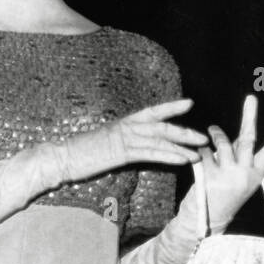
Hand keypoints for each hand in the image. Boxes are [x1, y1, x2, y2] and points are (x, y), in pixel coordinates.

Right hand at [57, 98, 208, 181]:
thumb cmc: (76, 154)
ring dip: (181, 146)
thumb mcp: (100, 145)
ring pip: (159, 139)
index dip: (170, 107)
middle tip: (203, 137)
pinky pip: (150, 153)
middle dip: (183, 131)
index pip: (150, 112)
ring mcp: (123, 139)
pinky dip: (169, 156)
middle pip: (160, 125)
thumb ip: (118, 144)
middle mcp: (124, 127)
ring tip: (199, 153)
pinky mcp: (121, 153)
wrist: (60, 157)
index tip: (189, 103)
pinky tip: (182, 160)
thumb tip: (130, 148)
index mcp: (120, 124)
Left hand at [190, 95, 263, 231]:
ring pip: (223, 143)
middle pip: (248, 139)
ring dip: (216, 133)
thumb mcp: (239, 175)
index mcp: (257, 173)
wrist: (208, 218)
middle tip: (252, 98)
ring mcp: (229, 175)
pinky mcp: (211, 177)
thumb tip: (240, 132)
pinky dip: (200, 148)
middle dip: (250, 116)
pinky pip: (204, 152)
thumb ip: (240, 155)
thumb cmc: (225, 192)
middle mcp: (246, 174)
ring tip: (211, 130)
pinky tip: (197, 150)